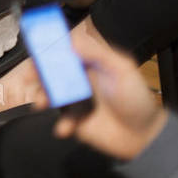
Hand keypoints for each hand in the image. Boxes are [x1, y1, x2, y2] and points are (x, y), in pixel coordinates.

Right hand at [38, 17, 167, 160]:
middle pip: (51, 73)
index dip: (49, 50)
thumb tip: (73, 41)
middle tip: (32, 77)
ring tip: (43, 103)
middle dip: (38, 74)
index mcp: (90, 65)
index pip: (65, 52)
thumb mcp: (122, 69)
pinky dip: (60, 123)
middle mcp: (81, 81)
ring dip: (43, 98)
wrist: (144, 135)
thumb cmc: (137, 99)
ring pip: (51, 95)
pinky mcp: (75, 120)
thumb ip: (98, 53)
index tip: (38, 51)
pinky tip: (67, 126)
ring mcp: (76, 101)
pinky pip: (60, 119)